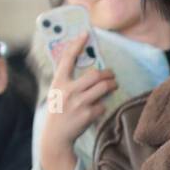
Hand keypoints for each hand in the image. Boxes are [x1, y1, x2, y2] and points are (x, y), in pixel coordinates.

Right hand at [39, 32, 116, 169]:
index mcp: (59, 82)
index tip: (85, 33)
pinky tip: (98, 109)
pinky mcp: (88, 115)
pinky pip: (102, 105)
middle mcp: (69, 90)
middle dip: (108, 73)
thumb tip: (87, 70)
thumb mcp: (57, 93)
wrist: (56, 136)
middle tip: (112, 75)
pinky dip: (103, 106)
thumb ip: (68, 81)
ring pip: (103, 88)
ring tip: (113, 85)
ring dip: (112, 85)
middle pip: (95, 75)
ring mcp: (79, 103)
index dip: (77, 44)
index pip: (67, 58)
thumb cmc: (58, 112)